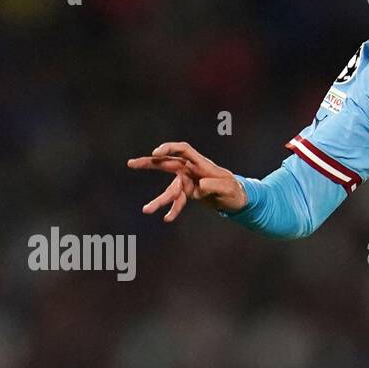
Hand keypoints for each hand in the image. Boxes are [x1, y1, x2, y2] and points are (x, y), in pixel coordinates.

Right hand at [127, 142, 246, 222]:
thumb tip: (198, 188)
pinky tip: (167, 219)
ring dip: (159, 201)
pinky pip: (178, 202)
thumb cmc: (234, 190)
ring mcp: (188, 182)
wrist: (237, 199)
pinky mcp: (188, 193)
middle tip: (131, 163)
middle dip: (148, 163)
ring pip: (170, 190)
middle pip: (167, 164)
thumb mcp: (228, 188)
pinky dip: (173, 210)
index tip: (155, 153)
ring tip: (146, 210)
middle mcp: (191, 170)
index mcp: (200, 163)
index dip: (169, 148)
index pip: (183, 149)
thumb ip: (214, 185)